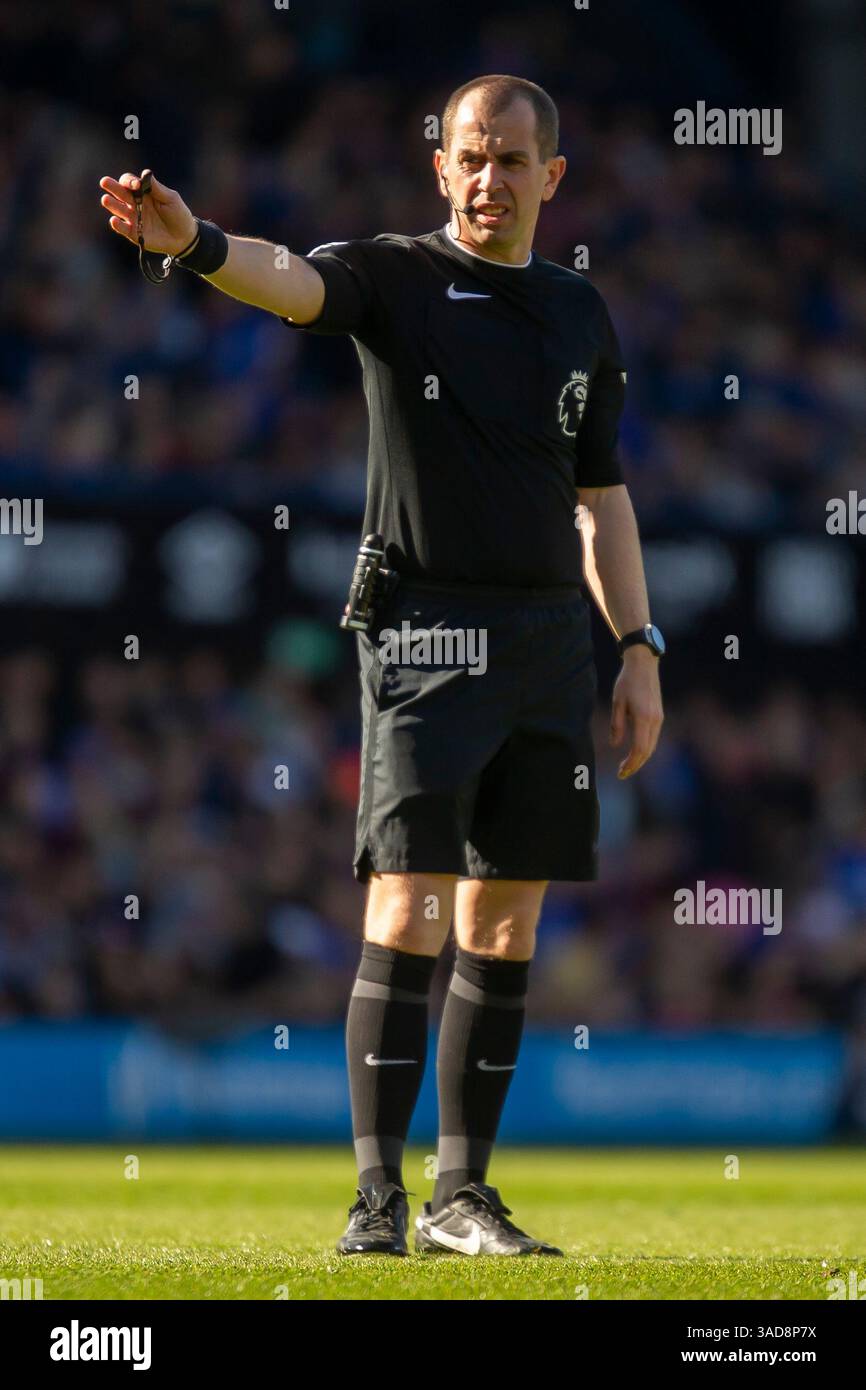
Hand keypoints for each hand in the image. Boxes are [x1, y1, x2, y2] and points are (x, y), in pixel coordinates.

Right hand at [98, 169, 196, 256]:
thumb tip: (145, 174)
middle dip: (112, 187)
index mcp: (143, 192)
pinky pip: (123, 228)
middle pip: (120, 193)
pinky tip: (114, 220)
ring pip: (118, 209)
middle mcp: (134, 203)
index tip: (136, 185)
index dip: (130, 182)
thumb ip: (157, 188)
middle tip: (105, 182)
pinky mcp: (134, 233)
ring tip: (105, 200)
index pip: (129, 183)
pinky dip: (118, 225)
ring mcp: (133, 218)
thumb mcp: (170, 198)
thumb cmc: (178, 214)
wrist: (184, 237)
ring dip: (112, 204)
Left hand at [609, 645, 663, 778]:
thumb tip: (615, 745)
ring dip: (640, 758)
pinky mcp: (659, 715)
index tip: (621, 772)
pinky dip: (645, 748)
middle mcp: (655, 720)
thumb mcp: (617, 702)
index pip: (640, 748)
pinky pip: (653, 738)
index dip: (631, 763)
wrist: (644, 664)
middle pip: (648, 751)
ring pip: (652, 746)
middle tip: (622, 774)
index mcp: (643, 717)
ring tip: (627, 766)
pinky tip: (635, 752)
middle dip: (635, 765)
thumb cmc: (627, 681)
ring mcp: (659, 718)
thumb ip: (617, 725)